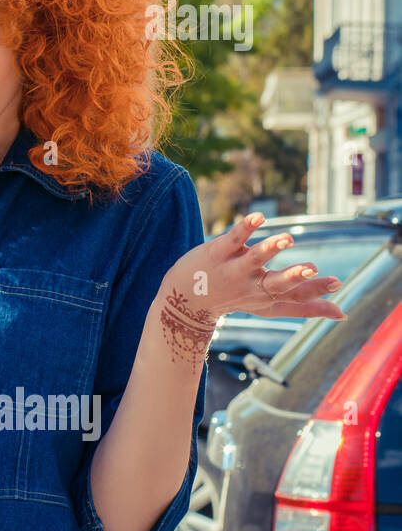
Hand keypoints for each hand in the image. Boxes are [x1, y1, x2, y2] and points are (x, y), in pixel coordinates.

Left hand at [162, 212, 347, 322]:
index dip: (315, 290)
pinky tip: (259, 217)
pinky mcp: (217, 252)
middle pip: (276, 283)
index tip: (337, 282)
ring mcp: (234, 269)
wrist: (186, 297)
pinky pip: (232, 238)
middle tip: (312, 267)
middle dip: (294, 276)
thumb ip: (306, 307)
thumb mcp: (269, 306)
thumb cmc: (236, 298)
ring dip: (270, 248)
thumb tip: (344, 313)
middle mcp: (252, 285)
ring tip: (287, 238)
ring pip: (254, 258)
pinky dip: (245, 227)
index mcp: (268, 297)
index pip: (295, 296)